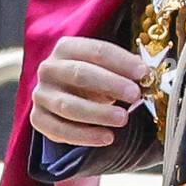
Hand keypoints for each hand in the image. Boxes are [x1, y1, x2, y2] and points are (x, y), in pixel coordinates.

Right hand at [31, 36, 146, 146]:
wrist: (66, 98)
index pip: (96, 50)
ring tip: (123, 118)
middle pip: (80, 74)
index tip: (142, 72)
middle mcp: (49, 68)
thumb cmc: (92, 80)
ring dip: (98, 113)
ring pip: (68, 105)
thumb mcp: (105, 69)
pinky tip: (106, 137)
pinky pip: (59, 130)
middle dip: (110, 84)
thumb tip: (147, 75)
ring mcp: (41, 94)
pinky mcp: (37, 119)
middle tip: (135, 94)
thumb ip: (122, 70)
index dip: (121, 61)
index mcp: (66, 47)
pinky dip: (84, 136)